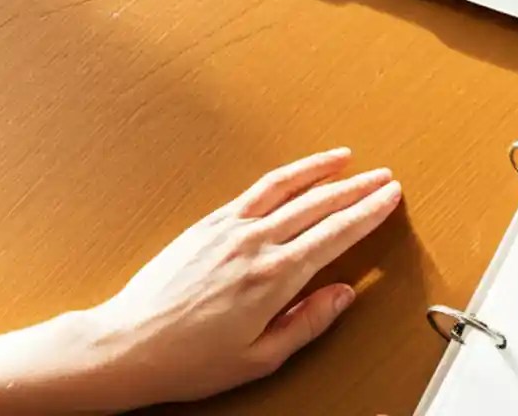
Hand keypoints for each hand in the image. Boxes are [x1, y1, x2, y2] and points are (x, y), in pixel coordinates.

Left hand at [87, 147, 401, 408]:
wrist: (127, 344)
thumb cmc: (187, 359)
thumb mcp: (260, 357)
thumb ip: (308, 323)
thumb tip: (342, 295)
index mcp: (274, 278)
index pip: (336, 233)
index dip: (369, 212)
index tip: (389, 198)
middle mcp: (254, 244)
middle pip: (319, 204)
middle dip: (357, 187)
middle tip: (383, 177)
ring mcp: (229, 229)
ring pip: (287, 187)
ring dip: (321, 170)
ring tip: (346, 158)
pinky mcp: (207, 224)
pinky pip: (255, 190)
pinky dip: (283, 177)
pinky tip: (295, 175)